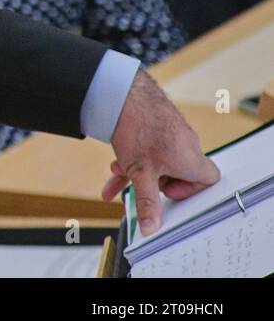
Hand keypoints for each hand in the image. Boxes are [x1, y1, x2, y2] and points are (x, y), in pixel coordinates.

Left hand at [101, 69, 219, 235]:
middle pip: (178, 172)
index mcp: (191, 159)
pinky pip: (148, 148)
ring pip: (158, 160)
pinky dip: (132, 160)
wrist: (121, 93)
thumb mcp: (141, 174)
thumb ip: (148, 203)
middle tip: (142, 186)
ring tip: (118, 175)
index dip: (191, 191)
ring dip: (138, 171)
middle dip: (156, 182)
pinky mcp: (155, 124)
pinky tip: (112, 170)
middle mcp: (186, 145)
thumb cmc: (138, 129)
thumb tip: (152, 227)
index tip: (169, 193)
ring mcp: (171, 133)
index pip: (208, 180)